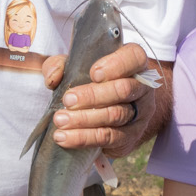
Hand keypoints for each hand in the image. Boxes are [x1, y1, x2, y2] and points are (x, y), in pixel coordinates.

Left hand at [41, 42, 159, 157]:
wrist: (110, 113)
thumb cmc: (91, 83)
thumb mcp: (75, 67)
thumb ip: (60, 65)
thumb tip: (53, 78)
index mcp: (134, 63)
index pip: (134, 57)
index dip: (116, 65)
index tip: (94, 73)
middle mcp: (142, 88)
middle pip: (124, 89)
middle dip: (93, 95)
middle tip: (67, 100)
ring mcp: (139, 114)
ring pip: (116, 115)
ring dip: (85, 119)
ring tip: (60, 120)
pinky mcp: (131, 136)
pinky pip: (109, 138)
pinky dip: (84, 138)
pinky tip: (65, 137)